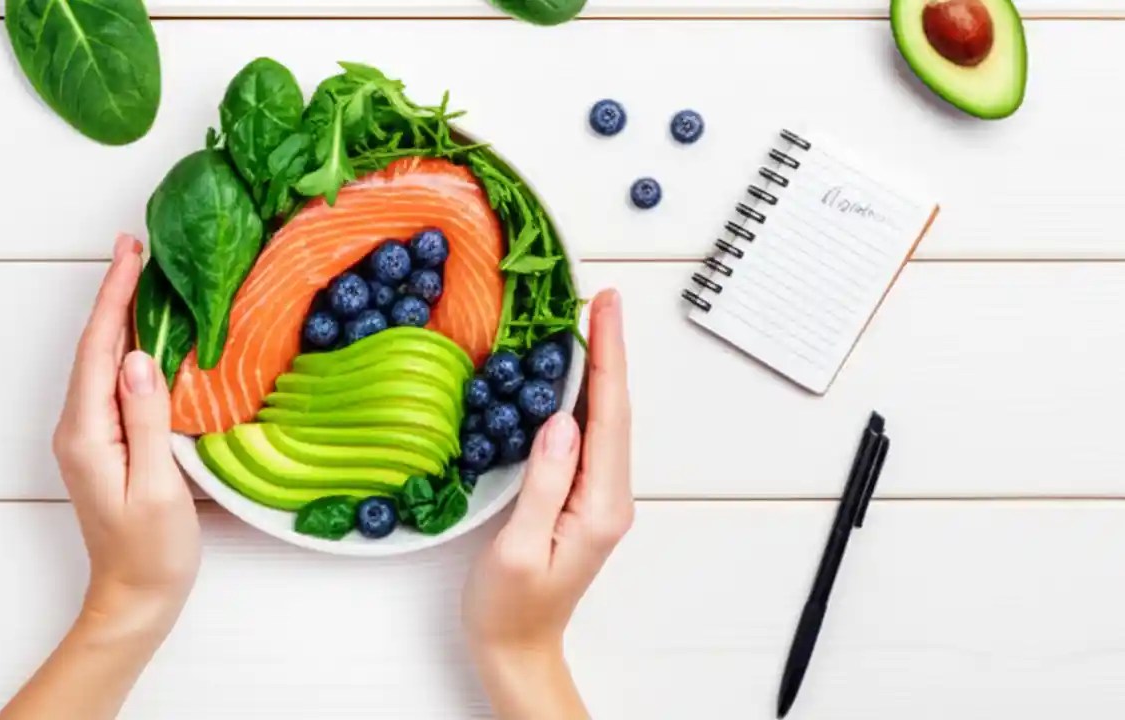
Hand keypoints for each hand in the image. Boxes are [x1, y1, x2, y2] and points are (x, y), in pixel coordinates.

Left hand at [1, 235, 199, 719]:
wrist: (136, 596)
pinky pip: (114, 384)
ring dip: (121, 318)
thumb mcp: (157, 485)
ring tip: (144, 279)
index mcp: (88, 432)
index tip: (133, 253)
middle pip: (95, 348)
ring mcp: (90, 436)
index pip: (100, 349)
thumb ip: (147, 419)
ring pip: (103, 362)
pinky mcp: (106, 444)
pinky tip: (150, 338)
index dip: (116, 297)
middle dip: (115, 295)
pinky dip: (130, 349)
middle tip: (138, 249)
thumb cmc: (152, 550)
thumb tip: (140, 358)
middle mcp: (80, 427)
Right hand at [463, 289, 633, 719]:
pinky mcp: (581, 499)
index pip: (610, 415)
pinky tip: (571, 377)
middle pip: (614, 409)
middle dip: (609, 350)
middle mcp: (609, 497)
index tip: (605, 307)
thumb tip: (561, 420)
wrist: (516, 650)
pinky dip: (583, 397)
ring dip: (598, 369)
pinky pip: (588, 436)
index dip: (608, 356)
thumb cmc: (510, 609)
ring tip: (588, 321)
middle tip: (600, 297)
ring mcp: (598, 497)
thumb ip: (543, 482)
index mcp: (600, 505)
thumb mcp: (518, 548)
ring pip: (603, 419)